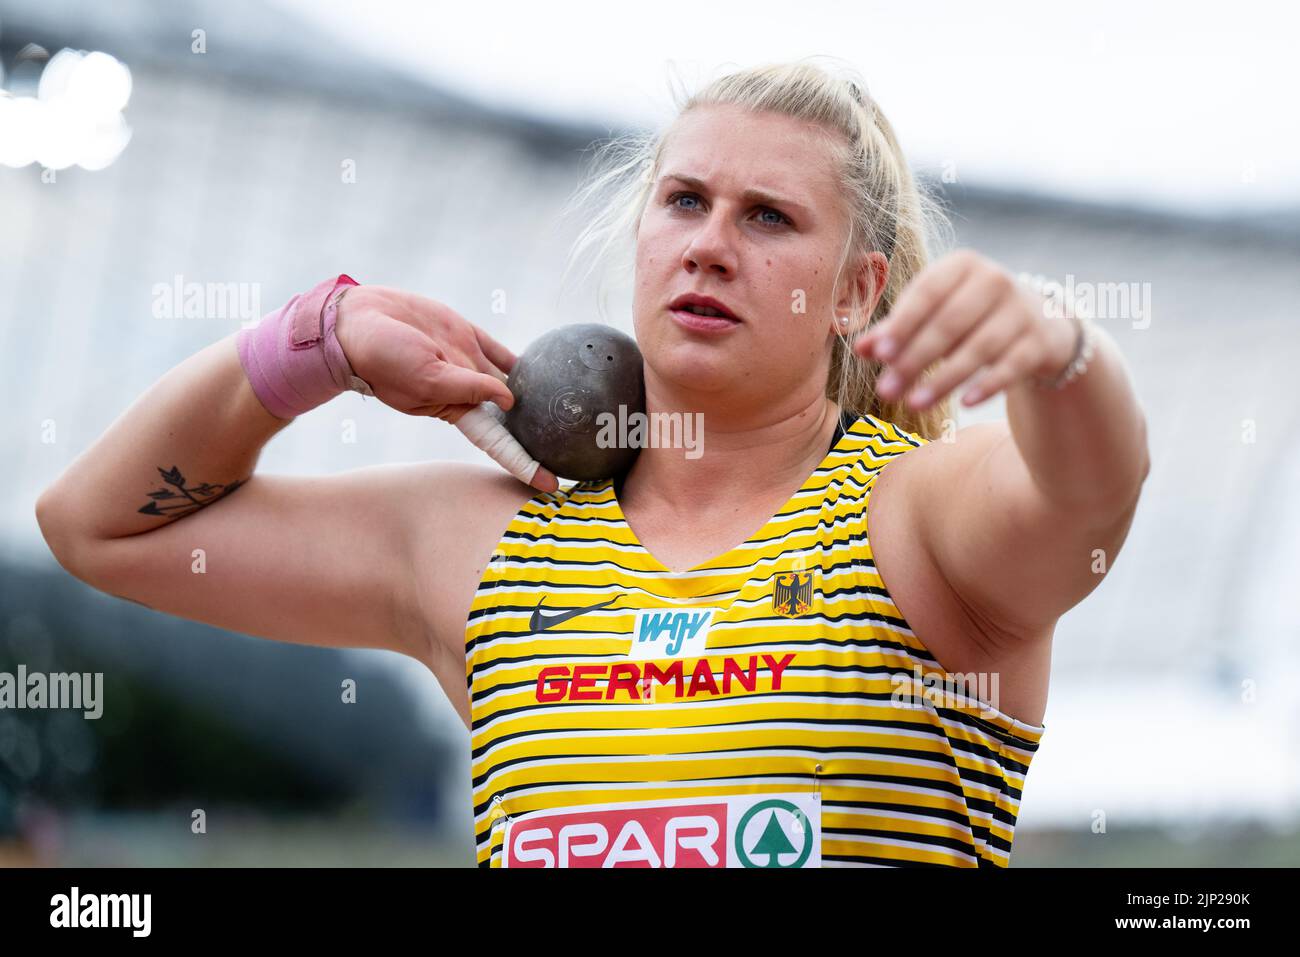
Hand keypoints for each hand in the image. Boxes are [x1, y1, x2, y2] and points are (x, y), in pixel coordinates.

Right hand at [334, 285, 557, 492]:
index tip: (552, 484)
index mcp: (454, 409)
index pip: (499, 444)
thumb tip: (512, 397)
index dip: (525, 464)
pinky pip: (503, 353)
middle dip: (540, 435)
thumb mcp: (425, 377)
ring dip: (539, 396)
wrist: (360, 322)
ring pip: (514, 385)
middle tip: (579, 448)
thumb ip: (469, 387)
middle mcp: (467, 391)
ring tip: (575, 408)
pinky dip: (525, 361)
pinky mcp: (467, 338)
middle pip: (514, 420)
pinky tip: (551, 365)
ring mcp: (469, 364)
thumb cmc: (383, 358)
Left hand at [851, 249, 1077, 409]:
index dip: (902, 324)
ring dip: (944, 378)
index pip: (926, 293)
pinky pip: (1012, 365)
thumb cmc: (970, 315)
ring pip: (979, 348)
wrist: (1038, 322)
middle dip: (915, 359)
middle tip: (886, 390)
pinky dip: (989, 384)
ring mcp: (1022, 310)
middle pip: (949, 323)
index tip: (881, 355)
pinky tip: (966, 403)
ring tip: (914, 404)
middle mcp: (995, 279)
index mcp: (962, 265)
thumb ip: (896, 329)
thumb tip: (861, 349)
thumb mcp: (934, 314)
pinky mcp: (1039, 341)